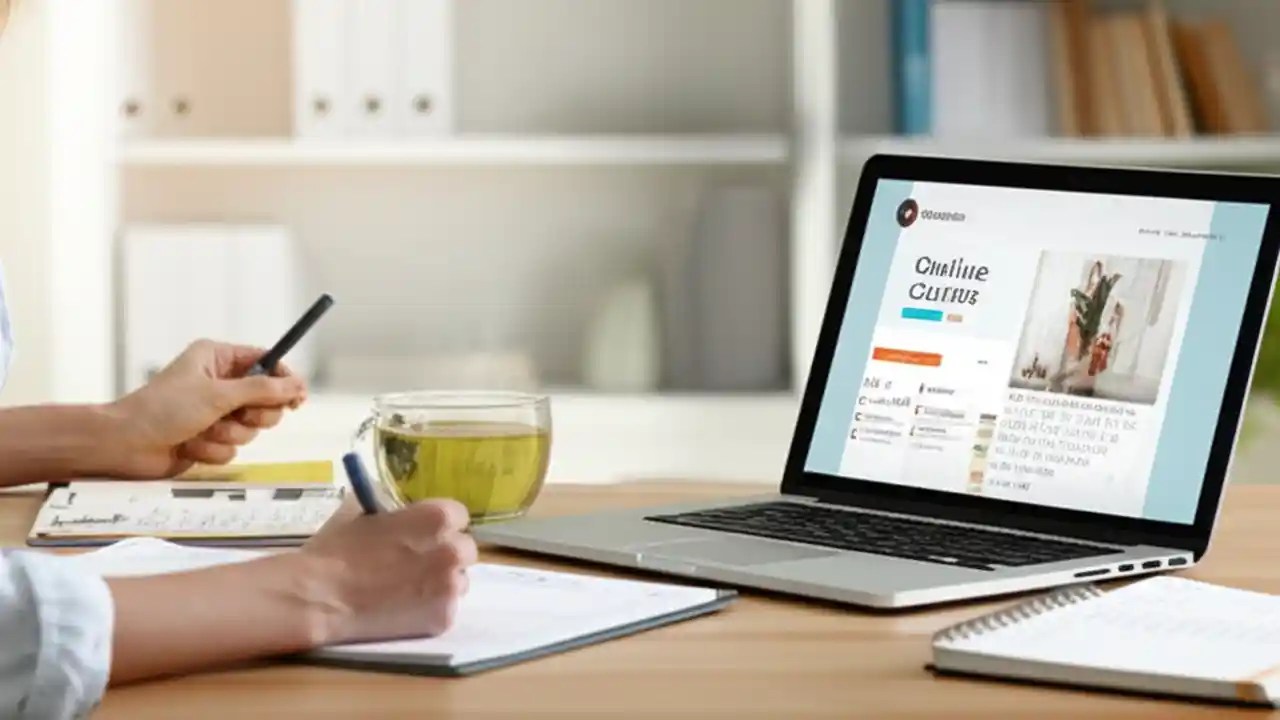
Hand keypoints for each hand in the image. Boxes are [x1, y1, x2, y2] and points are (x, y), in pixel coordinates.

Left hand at [105, 339, 307, 477]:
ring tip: (202, 430)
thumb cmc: (163, 409)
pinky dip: (214, 448)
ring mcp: (215, 412)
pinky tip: (191, 445)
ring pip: (251, 428)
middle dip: (254, 414)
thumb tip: (298, 385)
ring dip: (229, 433)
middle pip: (266, 399)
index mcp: (218, 359)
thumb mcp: (217, 394)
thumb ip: (262, 389)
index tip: (298, 397)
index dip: (284, 379)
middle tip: (239, 414)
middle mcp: (219, 383)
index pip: (266, 361)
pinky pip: (234, 446)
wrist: (126, 444)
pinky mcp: (210, 437)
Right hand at [300, 499, 476, 643]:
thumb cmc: (337, 549)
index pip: (459, 516)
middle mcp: (453, 551)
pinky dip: (430, 609)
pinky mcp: (444, 618)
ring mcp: (451, 588)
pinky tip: (404, 609)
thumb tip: (400, 507)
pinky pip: (446, 608)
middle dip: (445, 554)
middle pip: (464, 550)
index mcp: (438, 517)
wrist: (320, 597)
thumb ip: (392, 507)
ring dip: (442, 582)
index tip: (424, 534)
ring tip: (408, 588)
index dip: (440, 526)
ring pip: (459, 581)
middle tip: (417, 563)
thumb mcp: (362, 510)